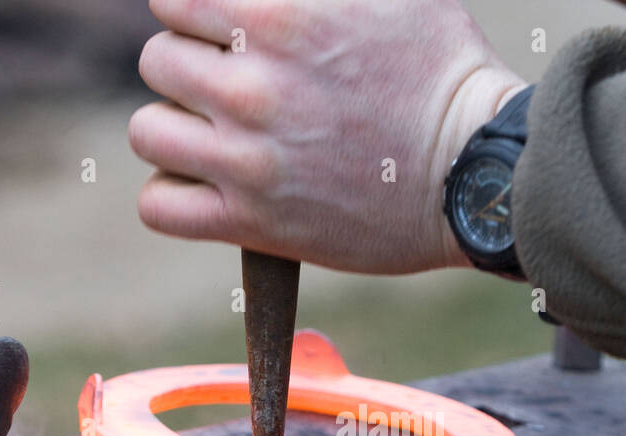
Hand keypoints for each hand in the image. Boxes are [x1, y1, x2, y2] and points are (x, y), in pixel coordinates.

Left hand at [128, 0, 525, 273]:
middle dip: (191, 71)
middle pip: (158, 62)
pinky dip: (173, 197)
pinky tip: (207, 187)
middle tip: (235, 91)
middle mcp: (252, 87)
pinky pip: (159, 207)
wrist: (477, 174)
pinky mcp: (253, 224)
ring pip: (148, 133)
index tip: (225, 36)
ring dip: (176, 132)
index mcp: (278, 17)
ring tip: (217, 140)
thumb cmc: (445, 76)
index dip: (196, 15)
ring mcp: (247, 161)